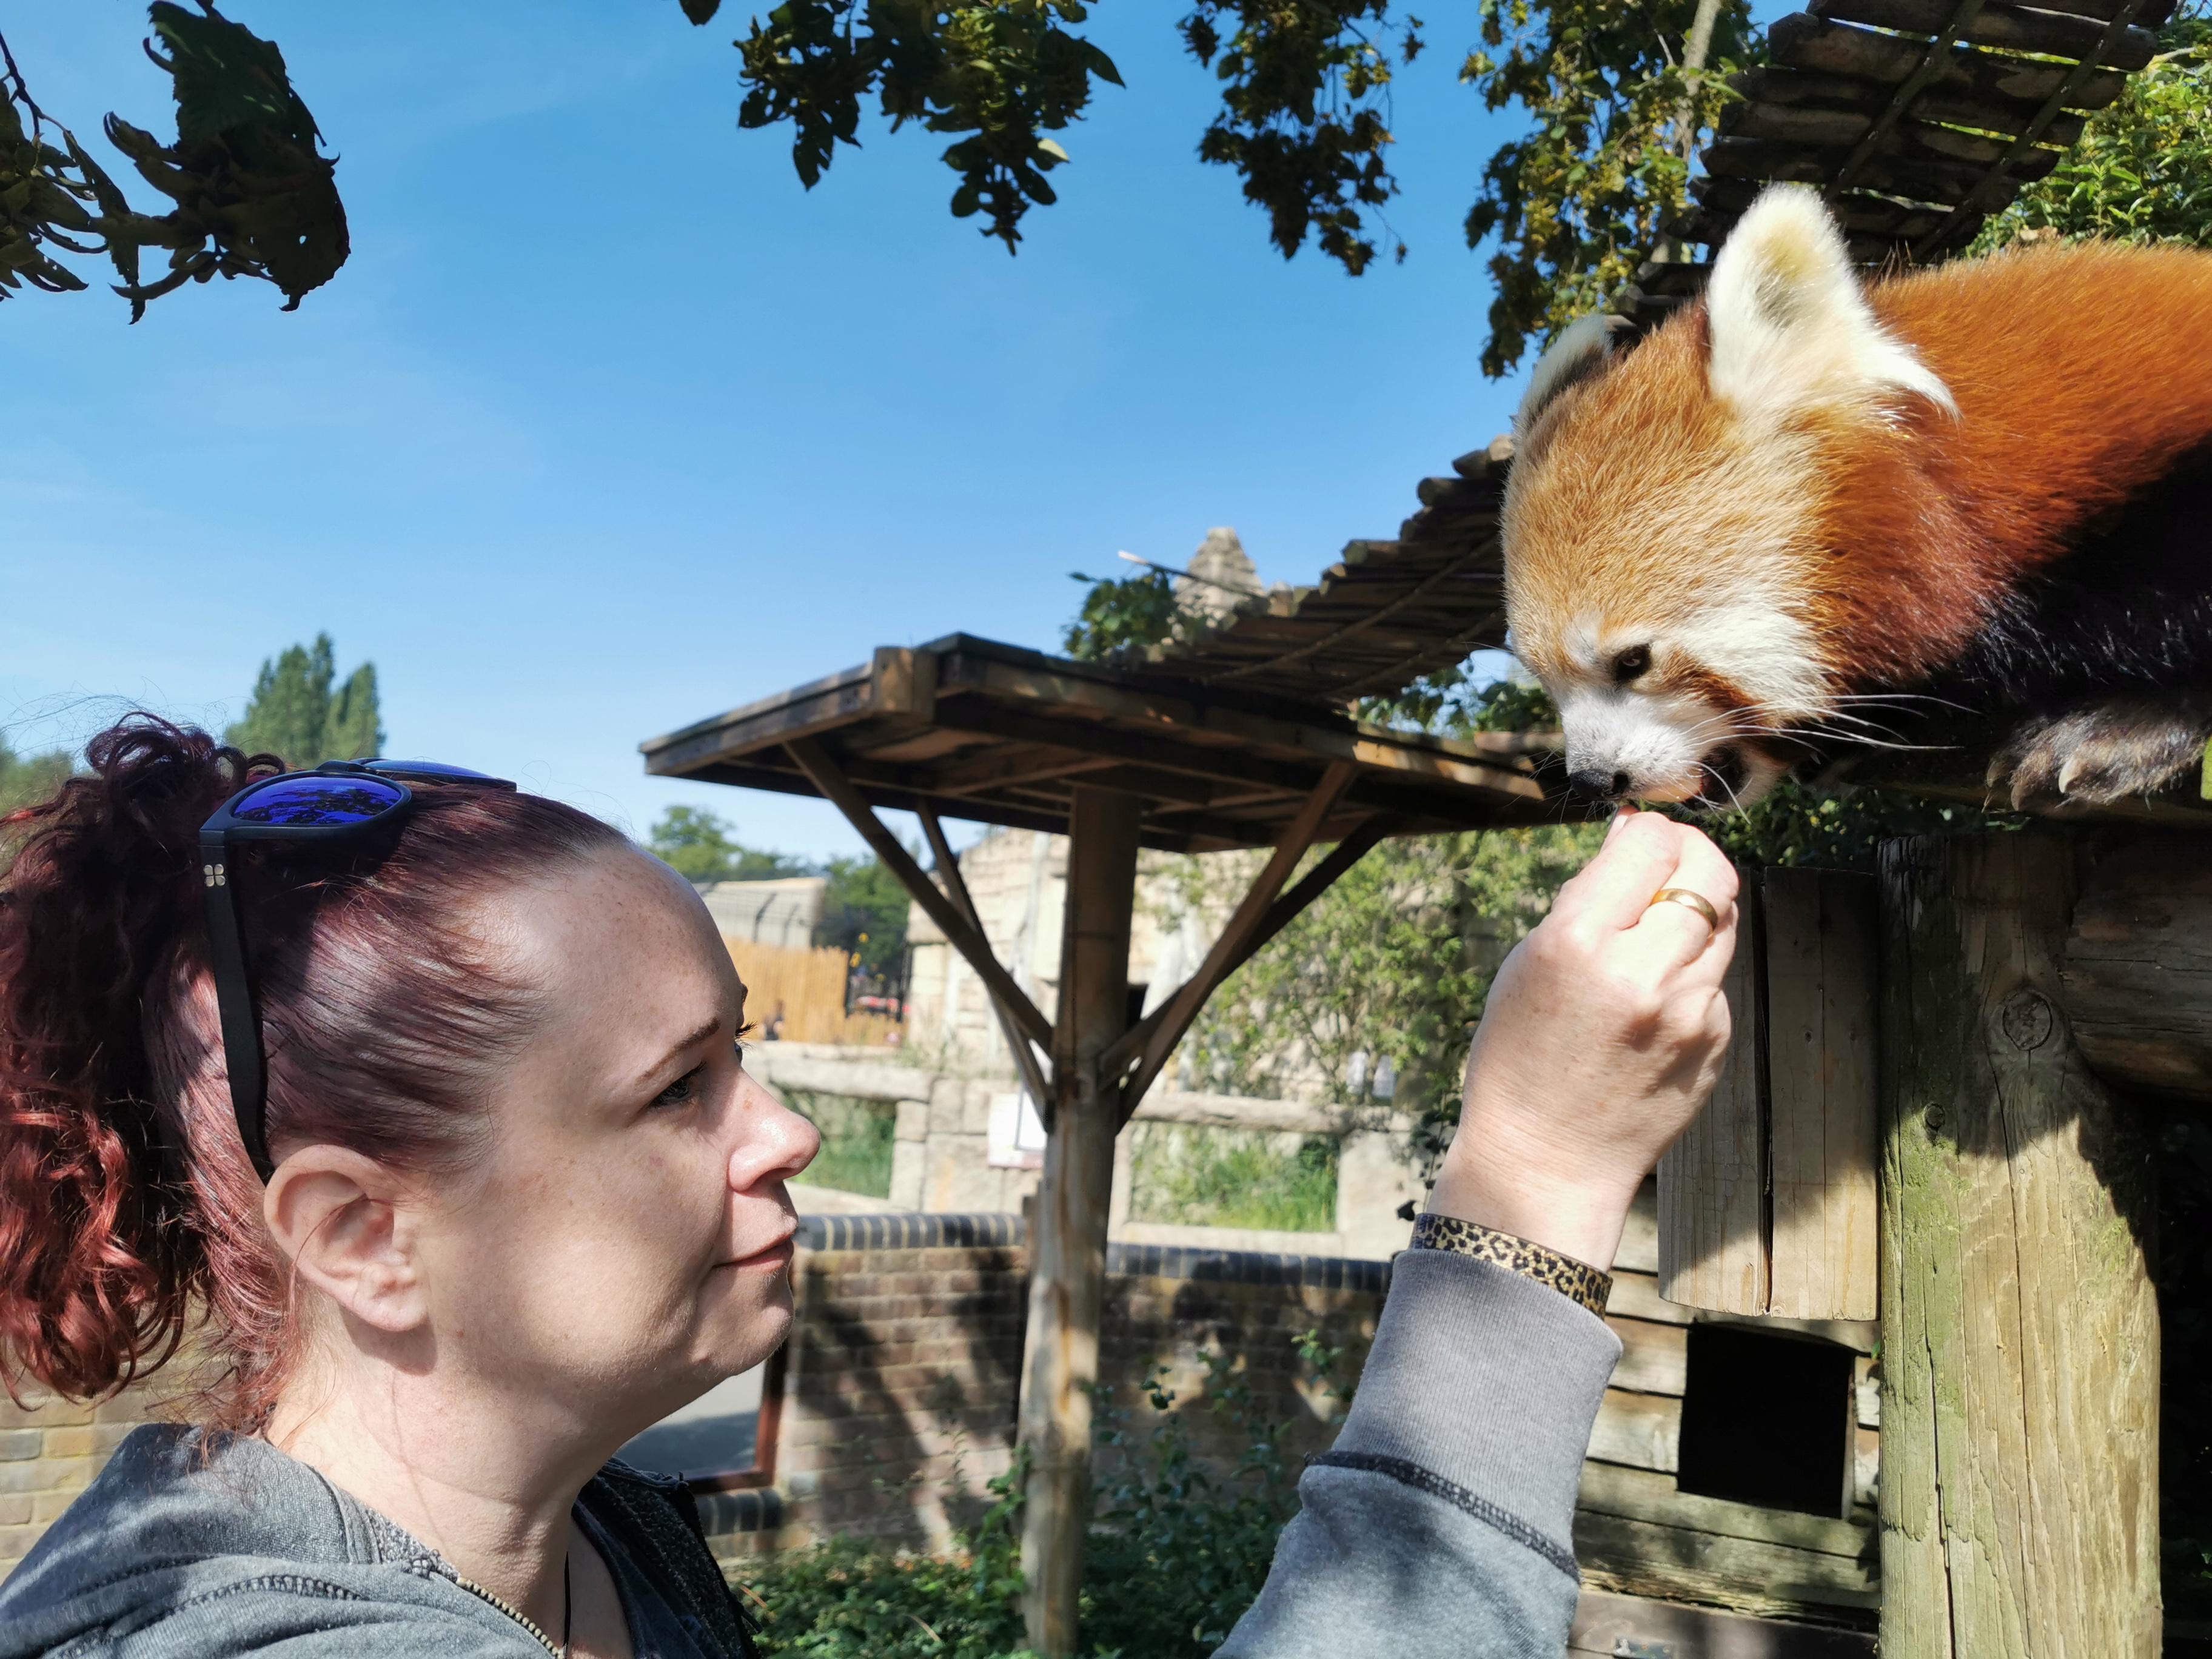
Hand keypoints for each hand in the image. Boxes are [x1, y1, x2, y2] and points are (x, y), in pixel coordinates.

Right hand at [1427, 807, 1739, 1272]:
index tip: (1638, 837)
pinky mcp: (1715, 1042)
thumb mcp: (1526, 966)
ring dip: (1696, 910)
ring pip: (1723, 921)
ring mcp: (1689, 1011)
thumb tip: (1632, 841)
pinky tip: (1653, 1006)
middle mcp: (1642, 972)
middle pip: (1709, 871)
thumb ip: (1583, 902)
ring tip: (1657, 932)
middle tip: (1669, 860)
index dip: (1647, 830)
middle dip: (1690, 852)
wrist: (1547, 1160)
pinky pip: (1715, 980)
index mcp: (1578, 944)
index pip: (1648, 844)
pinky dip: (1692, 974)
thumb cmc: (1519, 1059)